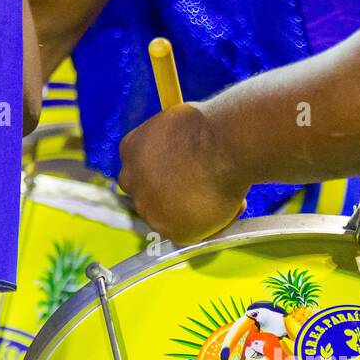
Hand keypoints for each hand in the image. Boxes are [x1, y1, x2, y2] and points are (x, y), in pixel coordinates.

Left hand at [118, 104, 248, 244]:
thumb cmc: (208, 128)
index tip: (179, 174)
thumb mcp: (176, 126)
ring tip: (221, 194)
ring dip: (191, 211)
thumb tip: (184, 157)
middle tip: (199, 189)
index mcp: (130, 149)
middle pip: (148, 196)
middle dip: (170, 195)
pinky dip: (211, 223)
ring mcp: (149, 209)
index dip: (161, 173)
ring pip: (170, 217)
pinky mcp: (172, 231)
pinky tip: (229, 204)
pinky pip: (192, 232)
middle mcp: (133, 182)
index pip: (139, 169)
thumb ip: (170, 147)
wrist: (221, 147)